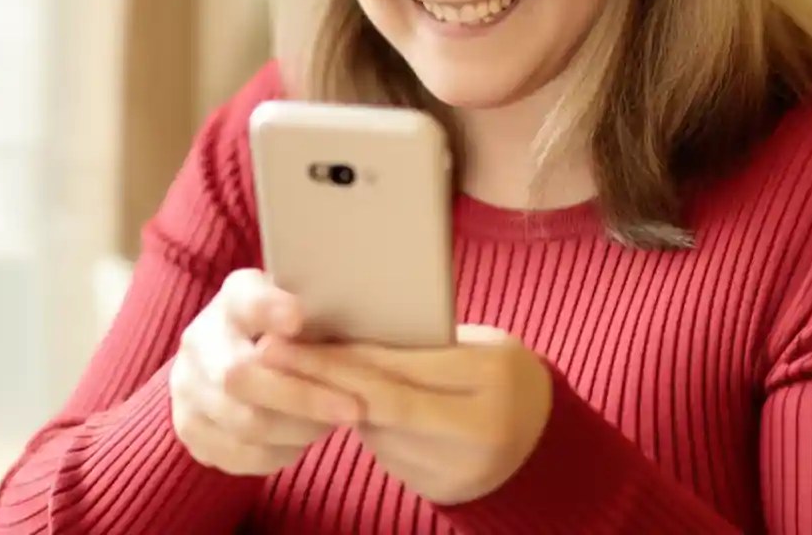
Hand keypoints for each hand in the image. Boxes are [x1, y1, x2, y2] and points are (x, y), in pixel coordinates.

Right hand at [169, 269, 360, 475]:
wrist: (221, 363)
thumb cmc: (283, 334)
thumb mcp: (298, 308)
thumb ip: (319, 311)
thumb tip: (363, 317)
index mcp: (232, 301)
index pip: (244, 300)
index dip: (268, 309)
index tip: (298, 319)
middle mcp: (199, 342)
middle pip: (240, 375)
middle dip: (302, 396)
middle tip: (354, 409)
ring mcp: (187, 389)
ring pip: (245, 422)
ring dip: (298, 430)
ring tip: (331, 425)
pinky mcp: (190, 430)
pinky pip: (239, 454)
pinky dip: (279, 452)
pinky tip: (300, 441)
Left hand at [259, 324, 552, 503]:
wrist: (544, 446)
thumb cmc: (502, 376)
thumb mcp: (481, 347)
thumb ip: (427, 342)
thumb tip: (351, 323)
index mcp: (491, 376)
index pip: (399, 367)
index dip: (341, 353)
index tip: (290, 333)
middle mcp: (477, 427)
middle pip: (380, 402)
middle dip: (319, 377)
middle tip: (267, 354)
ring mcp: (458, 466)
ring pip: (375, 430)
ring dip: (332, 402)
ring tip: (290, 373)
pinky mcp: (439, 488)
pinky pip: (383, 452)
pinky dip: (357, 425)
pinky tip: (334, 403)